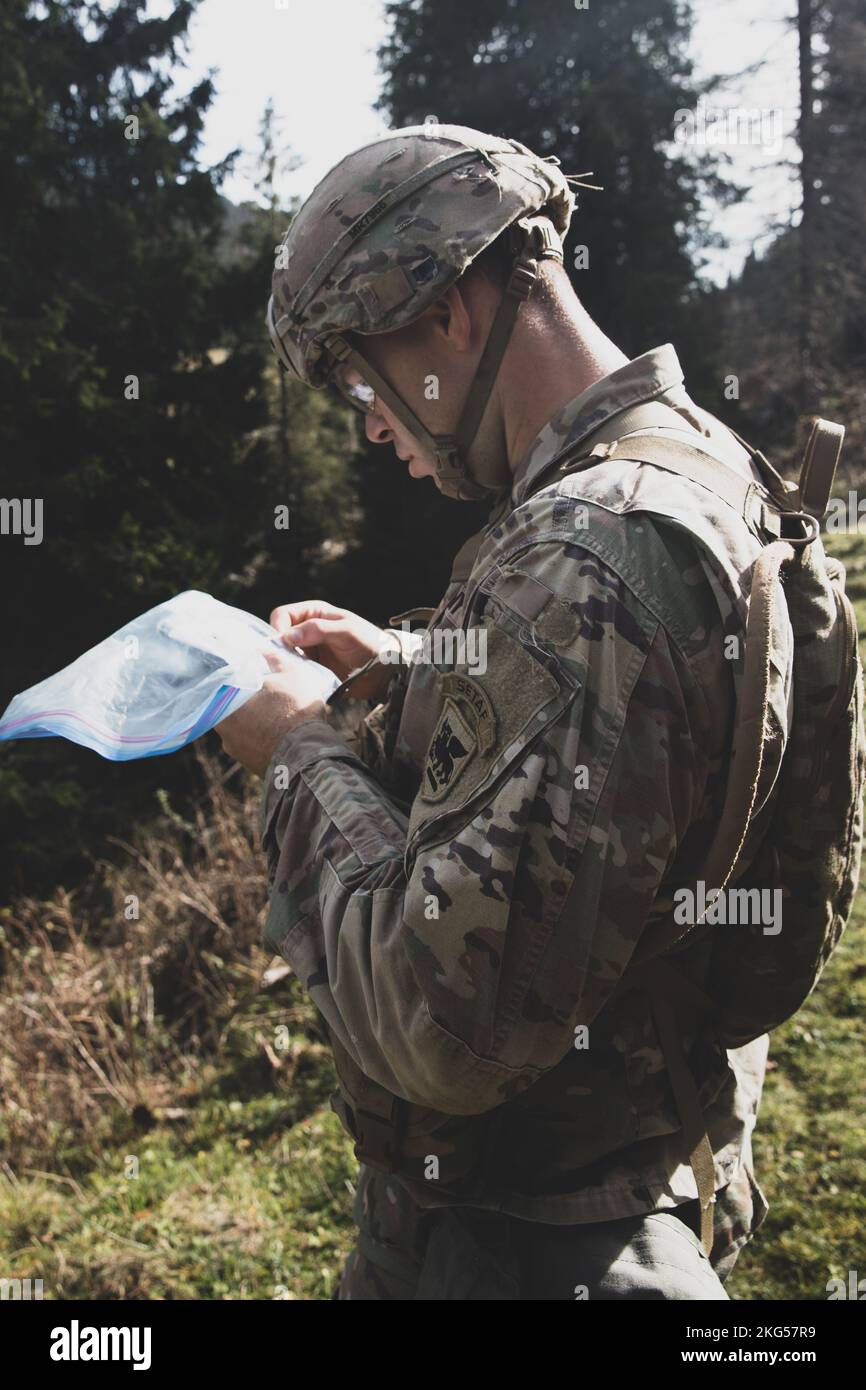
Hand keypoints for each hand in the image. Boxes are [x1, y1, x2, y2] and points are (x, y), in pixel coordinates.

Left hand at [216, 647, 327, 777]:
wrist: (306, 754)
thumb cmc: (295, 709)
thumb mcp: (290, 674)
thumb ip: (273, 659)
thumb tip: (263, 648)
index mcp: (225, 701)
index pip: (224, 685)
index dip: (238, 679)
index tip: (250, 676)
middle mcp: (222, 728)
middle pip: (230, 708)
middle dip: (246, 701)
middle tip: (266, 695)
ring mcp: (234, 749)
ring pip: (240, 729)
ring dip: (254, 722)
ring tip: (276, 716)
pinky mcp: (248, 764)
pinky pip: (252, 746)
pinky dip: (262, 739)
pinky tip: (279, 734)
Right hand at [269, 599, 394, 700]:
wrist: (384, 671)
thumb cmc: (369, 643)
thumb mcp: (346, 631)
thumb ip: (318, 630)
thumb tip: (286, 636)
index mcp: (313, 613)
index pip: (282, 615)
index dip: (279, 628)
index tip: (285, 645)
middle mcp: (306, 630)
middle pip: (278, 636)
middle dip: (280, 648)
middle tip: (290, 662)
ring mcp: (308, 651)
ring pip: (283, 655)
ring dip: (286, 663)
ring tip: (298, 672)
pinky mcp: (310, 669)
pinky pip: (293, 671)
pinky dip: (293, 675)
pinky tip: (301, 680)